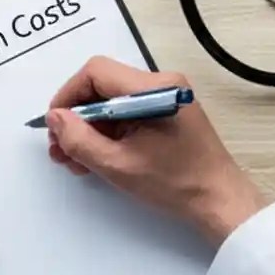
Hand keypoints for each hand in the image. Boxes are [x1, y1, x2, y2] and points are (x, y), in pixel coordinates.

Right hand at [45, 57, 266, 246]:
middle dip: (76, 117)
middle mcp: (161, 85)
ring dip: (88, 129)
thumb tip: (54, 118)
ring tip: (72, 159)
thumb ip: (80, 139)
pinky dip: (107, 133)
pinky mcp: (165, 114)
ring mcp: (165, 99)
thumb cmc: (175, 184)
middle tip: (59, 147)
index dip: (68, 95)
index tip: (54, 124)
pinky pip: (126, 114)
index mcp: (154, 89)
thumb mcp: (118, 165)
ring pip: (111, 103)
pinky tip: (94, 157)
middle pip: (102, 87)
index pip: (96, 73)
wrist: (219, 201)